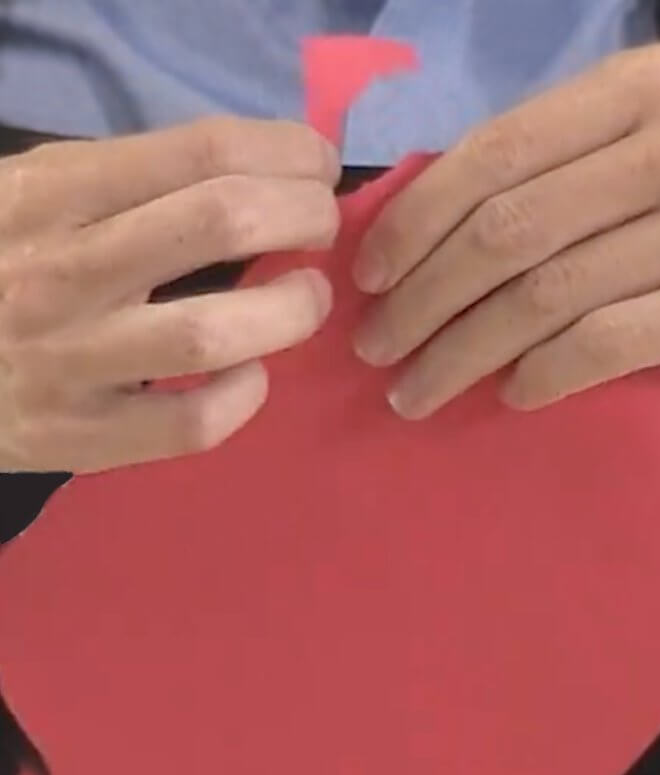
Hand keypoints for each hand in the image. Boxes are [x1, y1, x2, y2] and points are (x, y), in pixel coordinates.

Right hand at [0, 116, 339, 472]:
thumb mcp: (35, 195)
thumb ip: (127, 183)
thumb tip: (257, 172)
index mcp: (51, 194)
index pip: (198, 152)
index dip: (285, 152)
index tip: (319, 165)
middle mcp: (61, 273)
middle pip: (220, 224)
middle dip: (303, 214)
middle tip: (322, 224)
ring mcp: (70, 361)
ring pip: (211, 335)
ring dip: (289, 310)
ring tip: (309, 297)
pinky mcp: (80, 437)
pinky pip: (188, 424)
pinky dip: (241, 399)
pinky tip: (252, 375)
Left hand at [352, 43, 659, 422]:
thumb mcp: (651, 154)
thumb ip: (559, 168)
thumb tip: (422, 223)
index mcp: (643, 89)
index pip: (495, 154)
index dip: (416, 221)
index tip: (368, 278)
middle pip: (509, 231)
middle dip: (422, 300)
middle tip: (377, 351)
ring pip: (547, 295)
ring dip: (462, 354)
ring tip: (416, 393)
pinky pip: (608, 343)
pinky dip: (543, 376)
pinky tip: (510, 396)